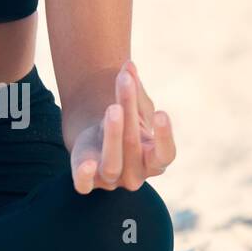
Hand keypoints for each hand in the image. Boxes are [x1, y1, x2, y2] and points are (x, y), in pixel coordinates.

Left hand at [70, 59, 176, 193]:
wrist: (95, 141)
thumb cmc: (124, 123)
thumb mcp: (131, 105)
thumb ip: (132, 87)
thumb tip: (128, 64)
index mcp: (154, 160)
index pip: (165, 154)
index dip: (165, 136)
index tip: (161, 112)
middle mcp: (136, 175)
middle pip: (134, 146)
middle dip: (129, 112)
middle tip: (125, 83)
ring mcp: (111, 180)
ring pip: (112, 163)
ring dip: (112, 135)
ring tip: (113, 107)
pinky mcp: (88, 183)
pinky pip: (86, 185)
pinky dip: (86, 176)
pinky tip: (87, 164)